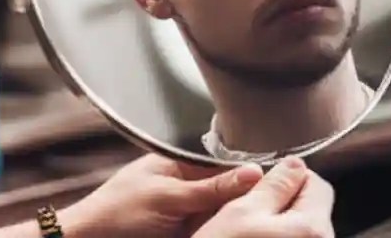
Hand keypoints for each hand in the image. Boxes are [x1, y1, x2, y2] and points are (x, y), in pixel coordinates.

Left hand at [60, 153, 263, 237]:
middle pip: (230, 188)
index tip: (276, 180)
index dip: (251, 171)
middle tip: (272, 203)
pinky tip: (238, 231)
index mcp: (181, 163)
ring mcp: (187, 211)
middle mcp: (188, 186)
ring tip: (261, 217)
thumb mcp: (168, 198)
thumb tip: (254, 173)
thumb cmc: (114, 215)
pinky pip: (213, 229)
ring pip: (224, 211)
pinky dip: (223, 231)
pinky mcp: (186, 233)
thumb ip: (212, 188)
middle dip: (247, 196)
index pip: (227, 161)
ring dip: (236, 216)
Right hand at [193, 156, 334, 237]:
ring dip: (278, 230)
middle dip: (284, 207)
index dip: (290, 179)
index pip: (318, 186)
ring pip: (300, 234)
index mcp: (314, 230)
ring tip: (246, 237)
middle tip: (250, 215)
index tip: (266, 185)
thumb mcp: (242, 214)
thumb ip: (274, 186)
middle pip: (312, 212)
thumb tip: (295, 165)